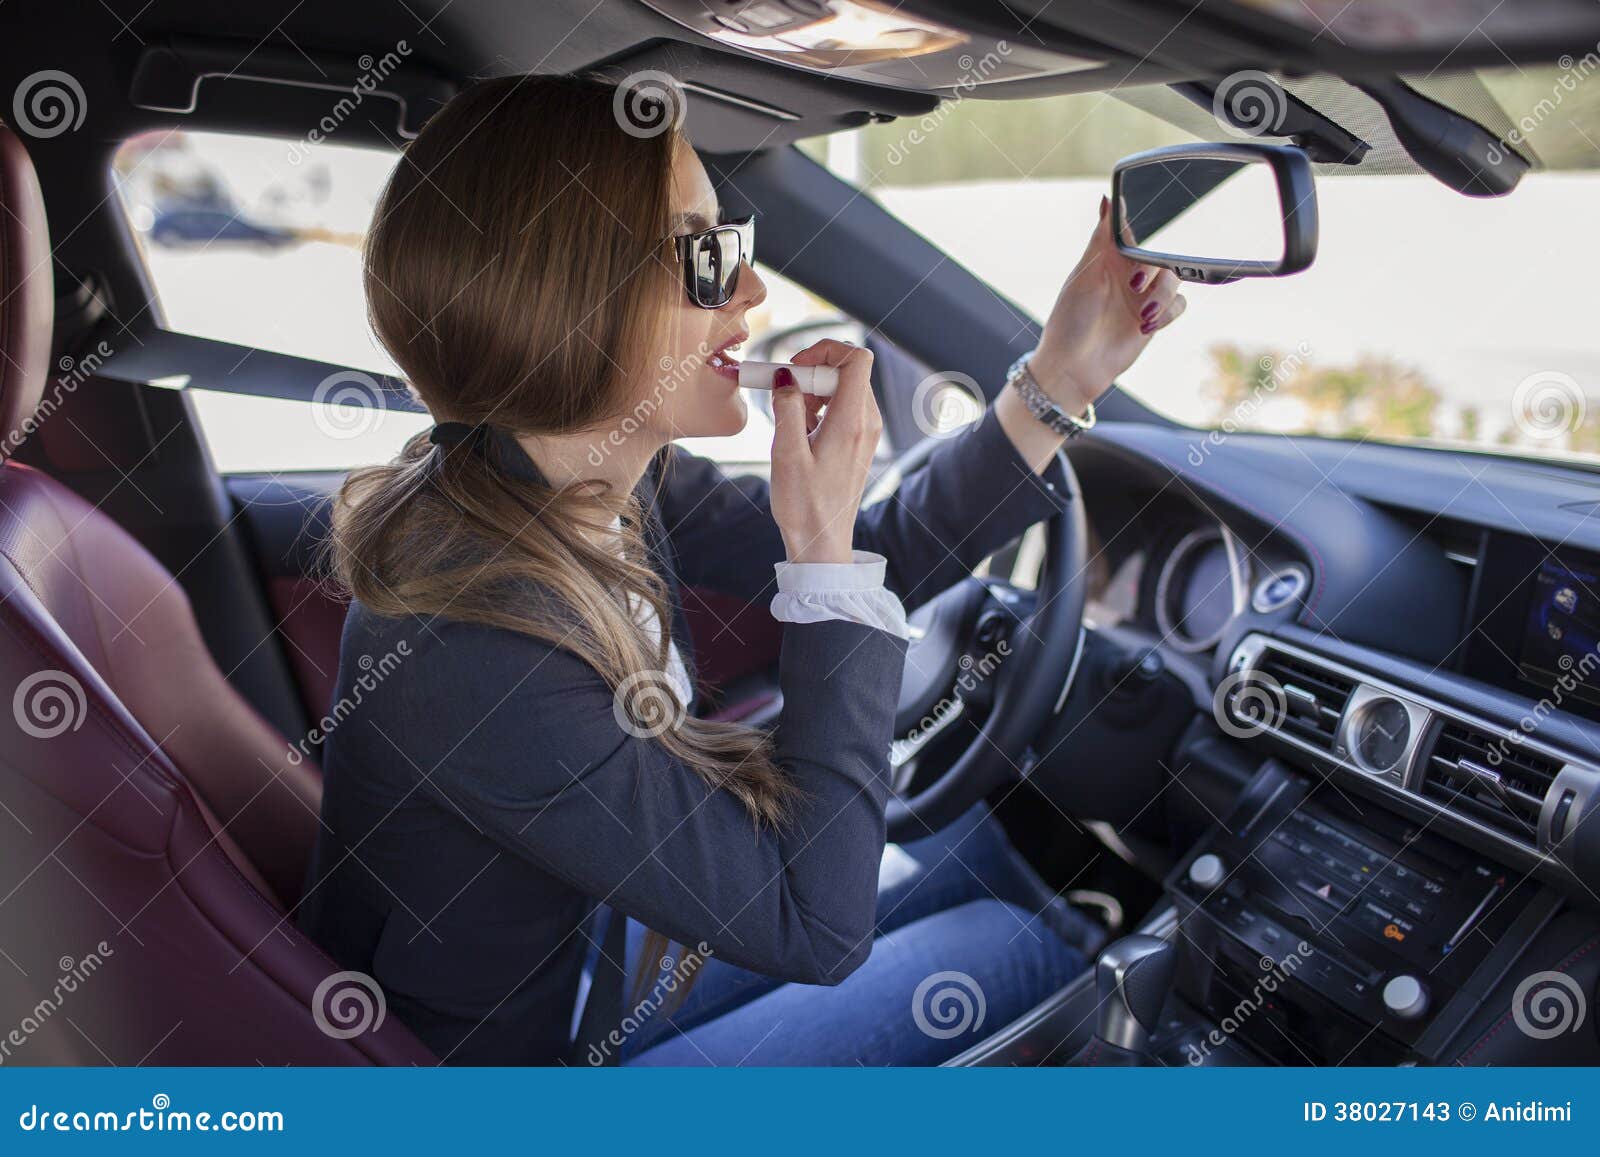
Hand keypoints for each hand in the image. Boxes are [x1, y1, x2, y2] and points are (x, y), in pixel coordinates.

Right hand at [769, 339, 881, 564]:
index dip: (825, 350)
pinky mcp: (859, 442)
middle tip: (785, 396)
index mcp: (852, 422)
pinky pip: (842, 409)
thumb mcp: (786, 454)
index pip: (857, 358)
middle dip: (812, 374)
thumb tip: (784, 376)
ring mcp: (866, 433)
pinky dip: (820, 409)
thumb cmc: (804, 505)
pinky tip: (801, 434)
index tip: (795, 367)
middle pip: (848, 371)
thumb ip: (787, 408)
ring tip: (792, 421)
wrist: (822, 541)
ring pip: (844, 389)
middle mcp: (867, 423)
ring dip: (814, 393)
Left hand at [1030, 196, 1186, 412]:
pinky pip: (1178, 305)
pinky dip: (1168, 313)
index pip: (1137, 230)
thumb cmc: (1069, 321)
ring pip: (1174, 279)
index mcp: (1109, 256)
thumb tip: (1108, 199)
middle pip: (1162, 253)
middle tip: (1135, 284)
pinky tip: (1146, 326)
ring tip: (1142, 314)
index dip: (1145, 230)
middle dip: (1154, 268)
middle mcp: (1129, 273)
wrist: (1072, 370)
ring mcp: (1143, 296)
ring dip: (1162, 295)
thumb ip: (1102, 239)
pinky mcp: (1154, 319)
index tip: (1143, 241)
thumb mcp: (1083, 276)